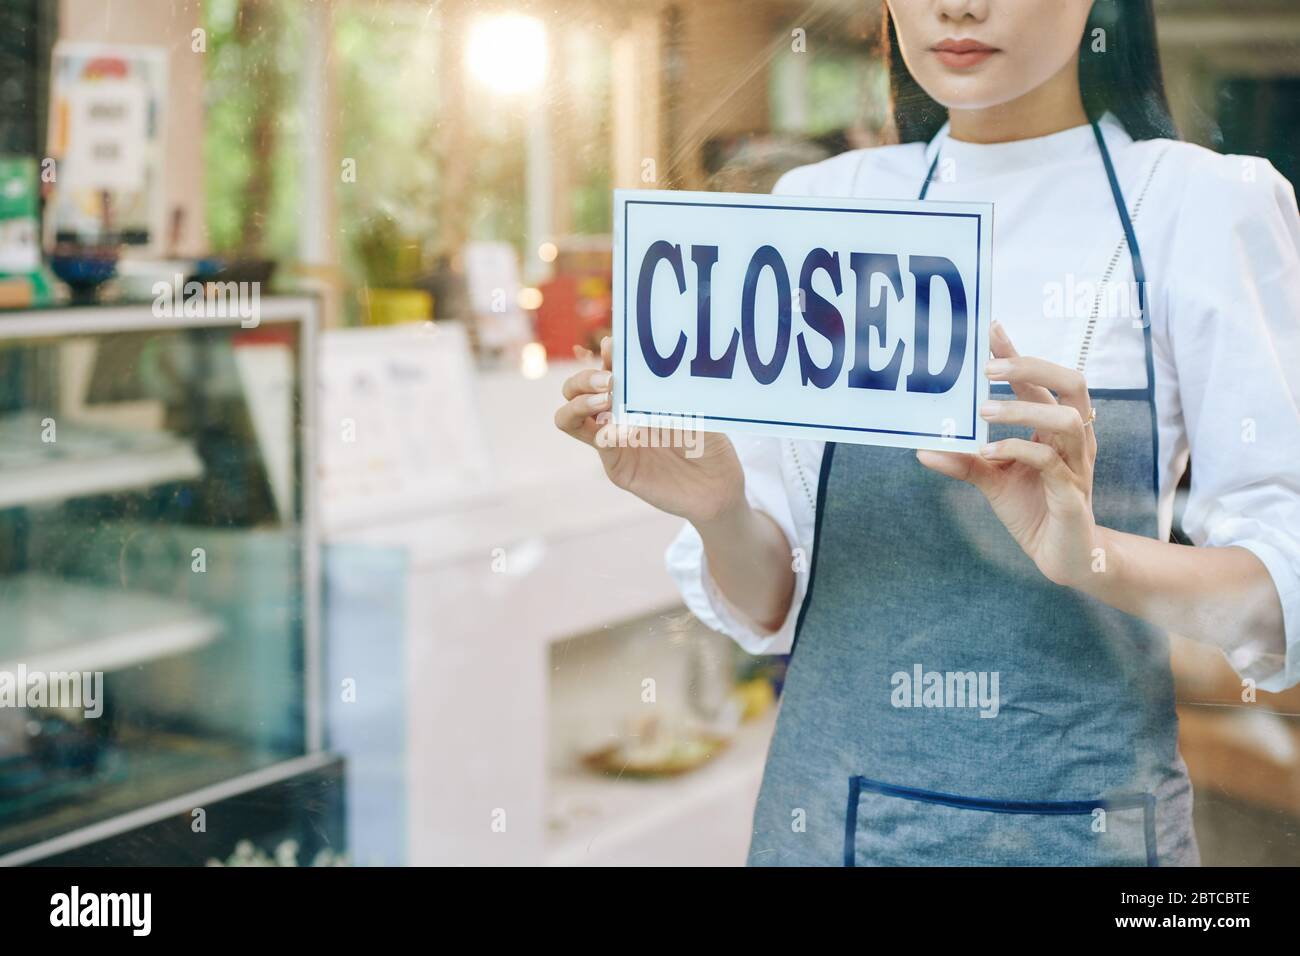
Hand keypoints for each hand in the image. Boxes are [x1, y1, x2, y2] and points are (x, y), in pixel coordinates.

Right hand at [554, 336, 745, 525]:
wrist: (719, 483)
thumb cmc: (707, 440)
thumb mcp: (689, 407)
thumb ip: (662, 390)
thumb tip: (640, 369)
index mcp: (631, 396)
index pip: (604, 369)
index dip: (605, 357)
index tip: (614, 347)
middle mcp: (616, 416)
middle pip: (574, 390)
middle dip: (584, 379)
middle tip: (609, 382)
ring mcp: (613, 442)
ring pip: (568, 418)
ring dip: (579, 404)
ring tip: (605, 401)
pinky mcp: (617, 467)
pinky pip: (598, 445)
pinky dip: (604, 434)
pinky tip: (622, 430)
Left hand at [917, 321, 1099, 587]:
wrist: (1061, 557)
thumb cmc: (1032, 509)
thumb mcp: (991, 479)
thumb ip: (963, 459)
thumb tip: (922, 447)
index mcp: (1056, 428)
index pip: (1041, 380)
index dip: (1018, 354)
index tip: (989, 329)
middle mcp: (1074, 439)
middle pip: (1071, 384)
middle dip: (1031, 368)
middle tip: (988, 369)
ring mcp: (1077, 464)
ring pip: (1065, 420)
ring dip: (1021, 410)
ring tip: (982, 410)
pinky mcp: (1072, 493)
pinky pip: (1051, 462)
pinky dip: (1019, 449)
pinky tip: (989, 450)